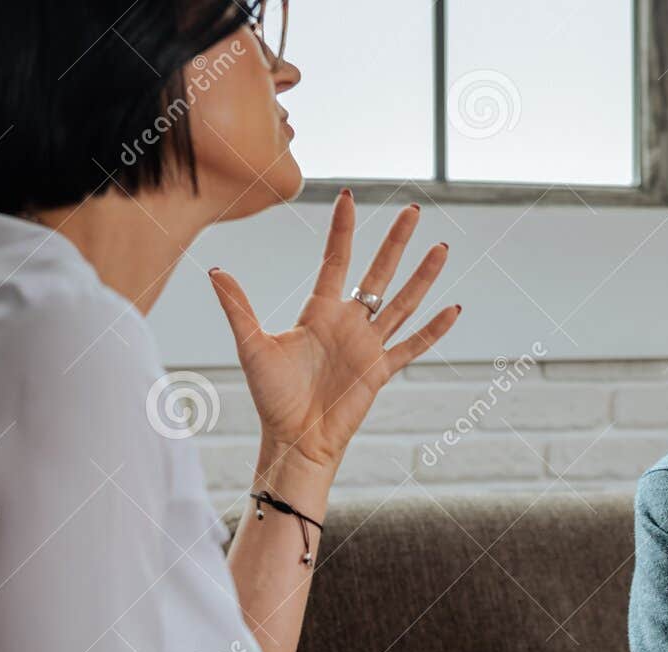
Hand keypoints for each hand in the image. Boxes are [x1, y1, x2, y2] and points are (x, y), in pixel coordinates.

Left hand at [209, 190, 459, 474]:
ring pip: (402, 302)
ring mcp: (368, 346)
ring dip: (422, 276)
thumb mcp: (252, 348)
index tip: (348, 196)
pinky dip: (434, 329)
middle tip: (414, 210)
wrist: (295, 439)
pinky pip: (412, 345)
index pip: (336, 261)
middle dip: (395, 242)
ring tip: (441, 248)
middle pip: (378, 272)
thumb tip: (215, 271)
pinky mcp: (381, 371)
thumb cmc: (271, 398)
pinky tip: (453, 308)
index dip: (342, 230)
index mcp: (319, 312)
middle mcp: (348, 323)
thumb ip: (239, 309)